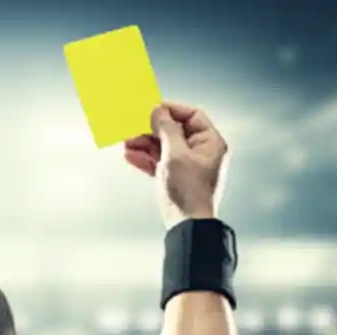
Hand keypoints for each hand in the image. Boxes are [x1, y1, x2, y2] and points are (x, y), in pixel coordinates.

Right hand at [124, 102, 227, 228]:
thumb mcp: (175, 154)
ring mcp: (187, 165)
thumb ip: (166, 129)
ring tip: (127, 143)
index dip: (171, 110)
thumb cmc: (189, 191)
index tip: (152, 108)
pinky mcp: (175, 177)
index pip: (192, 116)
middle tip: (133, 125)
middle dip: (151, 129)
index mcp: (210, 143)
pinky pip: (159, 161)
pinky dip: (145, 158)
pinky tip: (130, 155)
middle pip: (174, 131)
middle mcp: (200, 152)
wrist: (187, 225)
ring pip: (163, 146)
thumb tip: (158, 111)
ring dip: (144, 144)